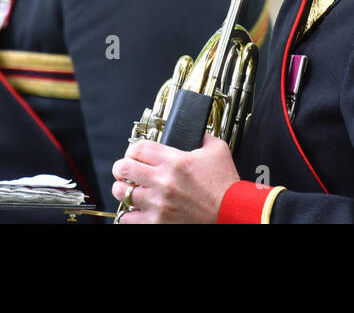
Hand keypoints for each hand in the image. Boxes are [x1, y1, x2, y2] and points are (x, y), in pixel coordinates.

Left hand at [111, 134, 239, 223]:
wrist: (232, 213)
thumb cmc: (226, 186)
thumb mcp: (217, 150)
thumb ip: (202, 137)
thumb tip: (194, 131)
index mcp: (175, 161)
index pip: (138, 147)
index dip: (133, 149)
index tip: (134, 154)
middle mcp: (163, 181)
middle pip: (124, 167)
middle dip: (121, 167)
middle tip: (125, 170)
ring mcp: (159, 203)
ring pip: (123, 192)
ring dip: (123, 189)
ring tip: (129, 189)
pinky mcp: (158, 223)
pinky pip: (129, 218)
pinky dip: (129, 214)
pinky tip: (136, 210)